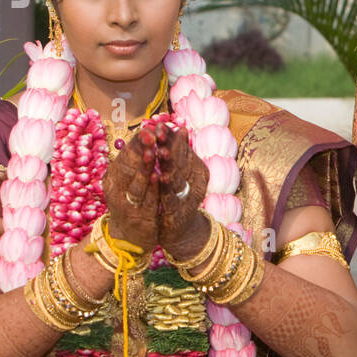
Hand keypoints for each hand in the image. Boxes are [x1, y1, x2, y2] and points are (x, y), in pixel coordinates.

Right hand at [102, 129, 158, 251]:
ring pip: (135, 182)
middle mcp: (116, 187)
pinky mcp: (136, 217)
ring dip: (143, 166)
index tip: (150, 125)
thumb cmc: (132, 202)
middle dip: (141, 147)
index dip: (139, 140)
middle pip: (128, 164)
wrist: (127, 238)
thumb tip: (151, 131)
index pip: (126, 153)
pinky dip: (150, 189)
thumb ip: (138, 160)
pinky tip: (158, 177)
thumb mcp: (130, 180)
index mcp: (114, 175)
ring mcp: (124, 202)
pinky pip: (144, 200)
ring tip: (152, 151)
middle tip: (152, 132)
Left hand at [156, 125, 210, 260]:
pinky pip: (172, 197)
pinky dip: (166, 187)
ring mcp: (189, 197)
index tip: (159, 124)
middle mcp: (197, 181)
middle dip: (170, 144)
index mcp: (198, 169)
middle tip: (159, 130)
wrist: (183, 232)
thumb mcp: (182, 173)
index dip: (172, 136)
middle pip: (182, 160)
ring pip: (179, 177)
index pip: (184, 149)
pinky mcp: (179, 212)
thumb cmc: (179, 197)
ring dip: (169, 163)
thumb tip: (180, 128)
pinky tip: (159, 177)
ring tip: (160, 150)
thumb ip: (182, 154)